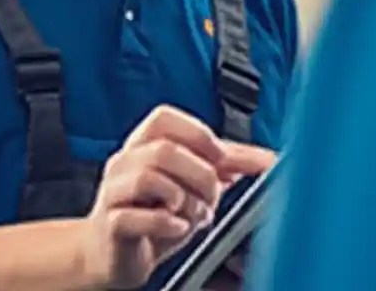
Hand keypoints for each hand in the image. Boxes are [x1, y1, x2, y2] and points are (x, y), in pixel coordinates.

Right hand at [77, 105, 275, 289]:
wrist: (113, 256)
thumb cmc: (151, 216)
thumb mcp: (190, 187)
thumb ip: (224, 169)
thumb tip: (265, 159)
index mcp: (142, 147)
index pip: (164, 118)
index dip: (198, 135)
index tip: (221, 160)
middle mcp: (124, 163)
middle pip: (163, 149)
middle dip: (200, 175)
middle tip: (211, 198)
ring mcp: (113, 192)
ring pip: (148, 177)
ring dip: (185, 200)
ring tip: (194, 216)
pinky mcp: (110, 224)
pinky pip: (135, 216)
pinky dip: (166, 223)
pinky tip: (177, 228)